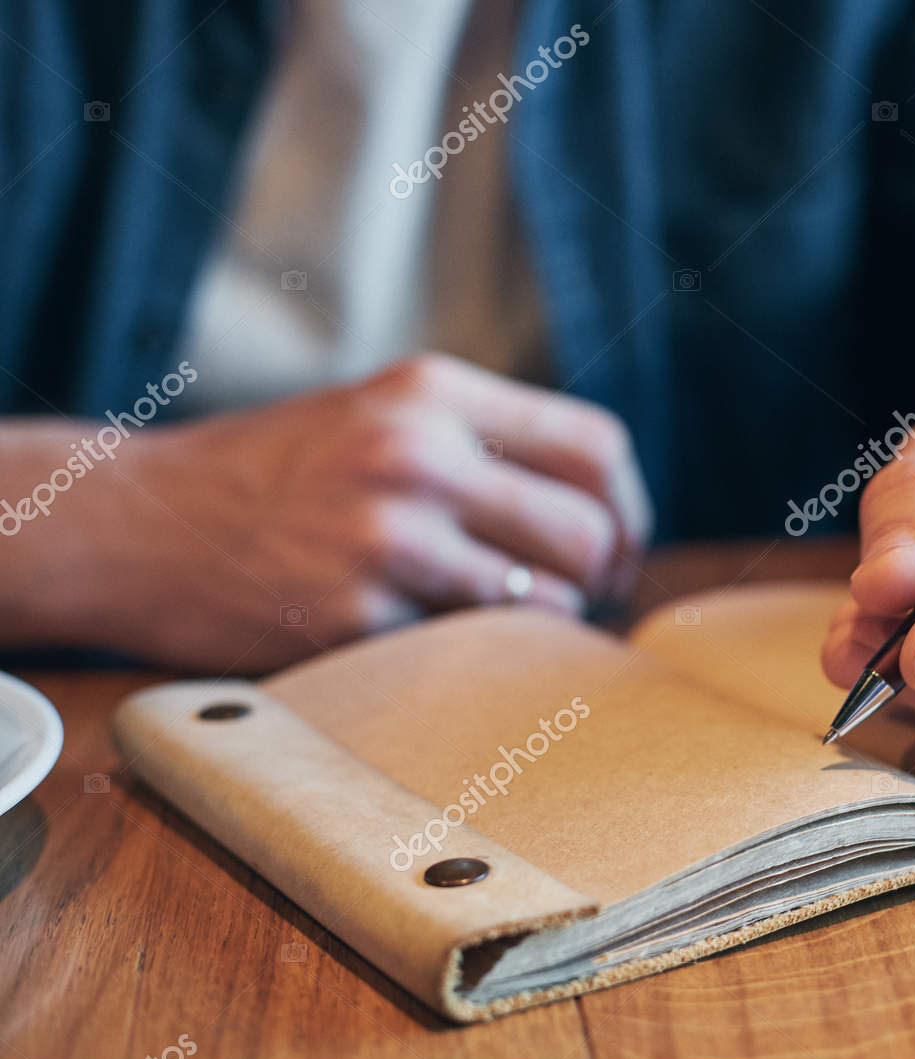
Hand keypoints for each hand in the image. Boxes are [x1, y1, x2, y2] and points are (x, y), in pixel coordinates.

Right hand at [76, 353, 651, 670]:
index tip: (619, 548)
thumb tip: (603, 513)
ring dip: (545, 628)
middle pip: (587, 529)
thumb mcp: (377, 417)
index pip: (595, 445)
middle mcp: (417, 453)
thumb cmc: (274, 476)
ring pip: (544, 602)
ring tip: (508, 626)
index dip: (628, 508)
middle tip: (583, 603)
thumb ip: (480, 446)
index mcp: (433, 392)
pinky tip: (433, 645)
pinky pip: (466, 651)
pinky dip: (469, 658)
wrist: (134, 523)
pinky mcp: (354, 615)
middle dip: (603, 579)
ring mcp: (385, 536)